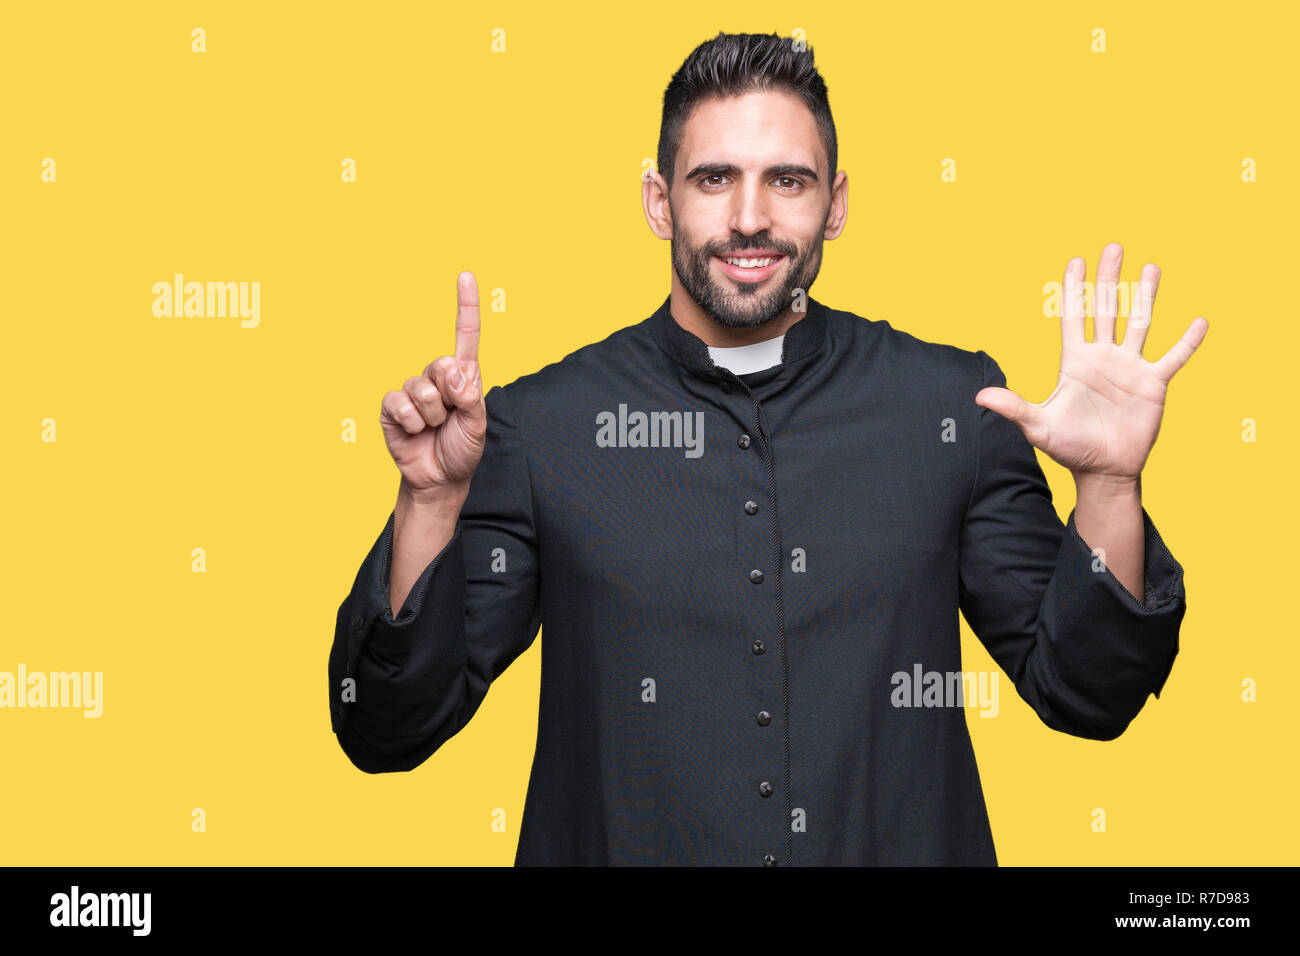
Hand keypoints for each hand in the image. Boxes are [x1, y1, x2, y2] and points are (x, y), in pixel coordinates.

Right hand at [380, 271, 486, 500]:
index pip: (466, 335)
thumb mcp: (478, 424)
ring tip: (434, 429)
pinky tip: (414, 432)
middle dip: (450, 396)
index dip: (466, 306)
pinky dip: (411, 422)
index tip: (465, 275)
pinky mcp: (392, 407)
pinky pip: (399, 403)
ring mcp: (412, 391)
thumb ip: (471, 397)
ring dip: (433, 416)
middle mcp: (437, 378)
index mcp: (463, 376)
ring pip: (421, 389)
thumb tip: (451, 375)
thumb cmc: (462, 449)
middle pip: (441, 365)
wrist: (440, 479)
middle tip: (451, 417)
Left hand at [975, 242, 1207, 479]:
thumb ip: (1014, 407)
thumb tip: (979, 396)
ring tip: (1152, 268)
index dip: (1074, 290)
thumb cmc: (1069, 448)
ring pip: (1140, 323)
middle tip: (1113, 246)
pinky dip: (1187, 342)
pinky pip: (1174, 358)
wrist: (1103, 471)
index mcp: (1075, 362)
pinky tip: (1199, 321)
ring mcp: (1130, 368)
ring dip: (1145, 296)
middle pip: (1106, 309)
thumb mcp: (1039, 426)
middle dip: (1109, 279)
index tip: (1076, 261)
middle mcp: (1103, 358)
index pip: (1073, 317)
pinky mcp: (1153, 384)